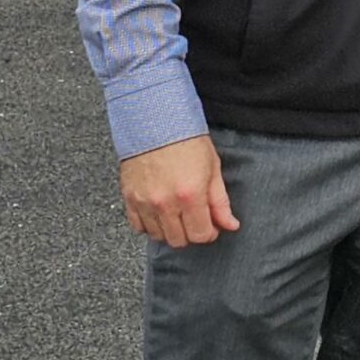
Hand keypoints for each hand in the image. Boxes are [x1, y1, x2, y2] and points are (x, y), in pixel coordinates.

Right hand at [119, 135, 240, 246]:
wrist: (155, 119)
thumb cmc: (186, 139)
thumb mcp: (212, 168)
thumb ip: (220, 201)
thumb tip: (230, 225)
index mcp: (190, 195)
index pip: (200, 235)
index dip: (209, 233)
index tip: (210, 226)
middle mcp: (165, 202)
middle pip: (178, 240)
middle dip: (190, 233)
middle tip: (194, 218)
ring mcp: (144, 202)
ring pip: (158, 236)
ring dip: (170, 230)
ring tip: (176, 212)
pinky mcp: (129, 198)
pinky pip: (138, 226)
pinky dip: (149, 224)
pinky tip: (158, 211)